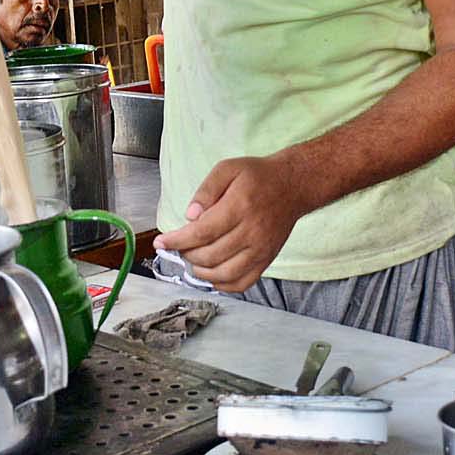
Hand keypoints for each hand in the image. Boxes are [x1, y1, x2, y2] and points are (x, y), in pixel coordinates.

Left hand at [152, 154, 309, 292]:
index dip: (177, 241)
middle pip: (210, 255)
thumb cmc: (258, 176)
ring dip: (201, 271)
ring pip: (224, 273)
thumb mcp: (228, 169)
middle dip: (187, 254)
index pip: (201, 232)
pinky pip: (243, 283)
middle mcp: (251, 232)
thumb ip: (206, 190)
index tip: (161, 243)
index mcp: (239, 207)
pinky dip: (223, 284)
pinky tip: (211, 274)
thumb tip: (190, 216)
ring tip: (192, 259)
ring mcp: (261, 249)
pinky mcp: (267, 259)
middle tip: (179, 244)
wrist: (293, 186)